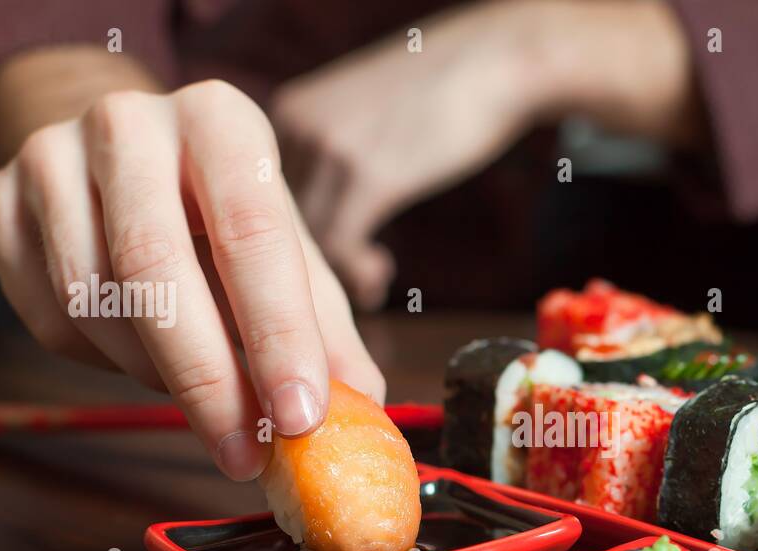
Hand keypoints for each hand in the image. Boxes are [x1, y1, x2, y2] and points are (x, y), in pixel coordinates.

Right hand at [0, 60, 383, 480]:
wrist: (122, 156)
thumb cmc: (222, 214)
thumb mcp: (289, 254)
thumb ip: (325, 329)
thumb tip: (363, 409)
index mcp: (219, 121)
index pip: (252, 234)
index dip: (278, 335)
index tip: (299, 417)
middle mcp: (129, 124)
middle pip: (156, 270)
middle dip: (208, 381)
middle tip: (245, 452)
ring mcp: (52, 158)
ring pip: (95, 302)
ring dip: (158, 375)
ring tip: (204, 392)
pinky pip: (50, 317)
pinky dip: (105, 362)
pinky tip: (144, 356)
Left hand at [272, 0, 698, 308]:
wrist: (495, 60)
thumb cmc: (442, 92)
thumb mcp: (366, 115)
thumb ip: (333, 154)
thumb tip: (323, 217)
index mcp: (288, 110)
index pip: (262, 196)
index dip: (296, 240)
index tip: (330, 263)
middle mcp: (294, 125)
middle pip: (281, 221)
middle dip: (317, 262)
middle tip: (354, 283)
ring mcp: (327, 148)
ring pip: (308, 239)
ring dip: (340, 275)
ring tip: (372, 283)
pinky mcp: (365, 175)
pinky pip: (340, 247)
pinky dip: (358, 275)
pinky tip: (379, 278)